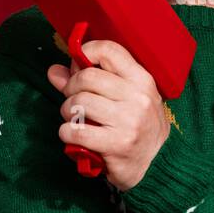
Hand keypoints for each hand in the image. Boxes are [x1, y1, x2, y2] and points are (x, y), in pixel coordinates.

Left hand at [47, 39, 168, 190]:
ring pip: (79, 102)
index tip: (77, 66)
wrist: (159, 162)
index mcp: (141, 79)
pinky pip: (76, 131)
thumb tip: (55, 71)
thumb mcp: (125, 97)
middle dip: (71, 87)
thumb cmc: (139, 125)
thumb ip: (90, 81)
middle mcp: (138, 97)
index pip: (109, 50)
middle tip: (73, 99)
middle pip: (87, 77)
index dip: (85, 53)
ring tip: (75, 118)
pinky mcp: (117, 144)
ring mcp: (129, 121)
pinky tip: (72, 134)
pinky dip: (66, 132)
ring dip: (67, 111)